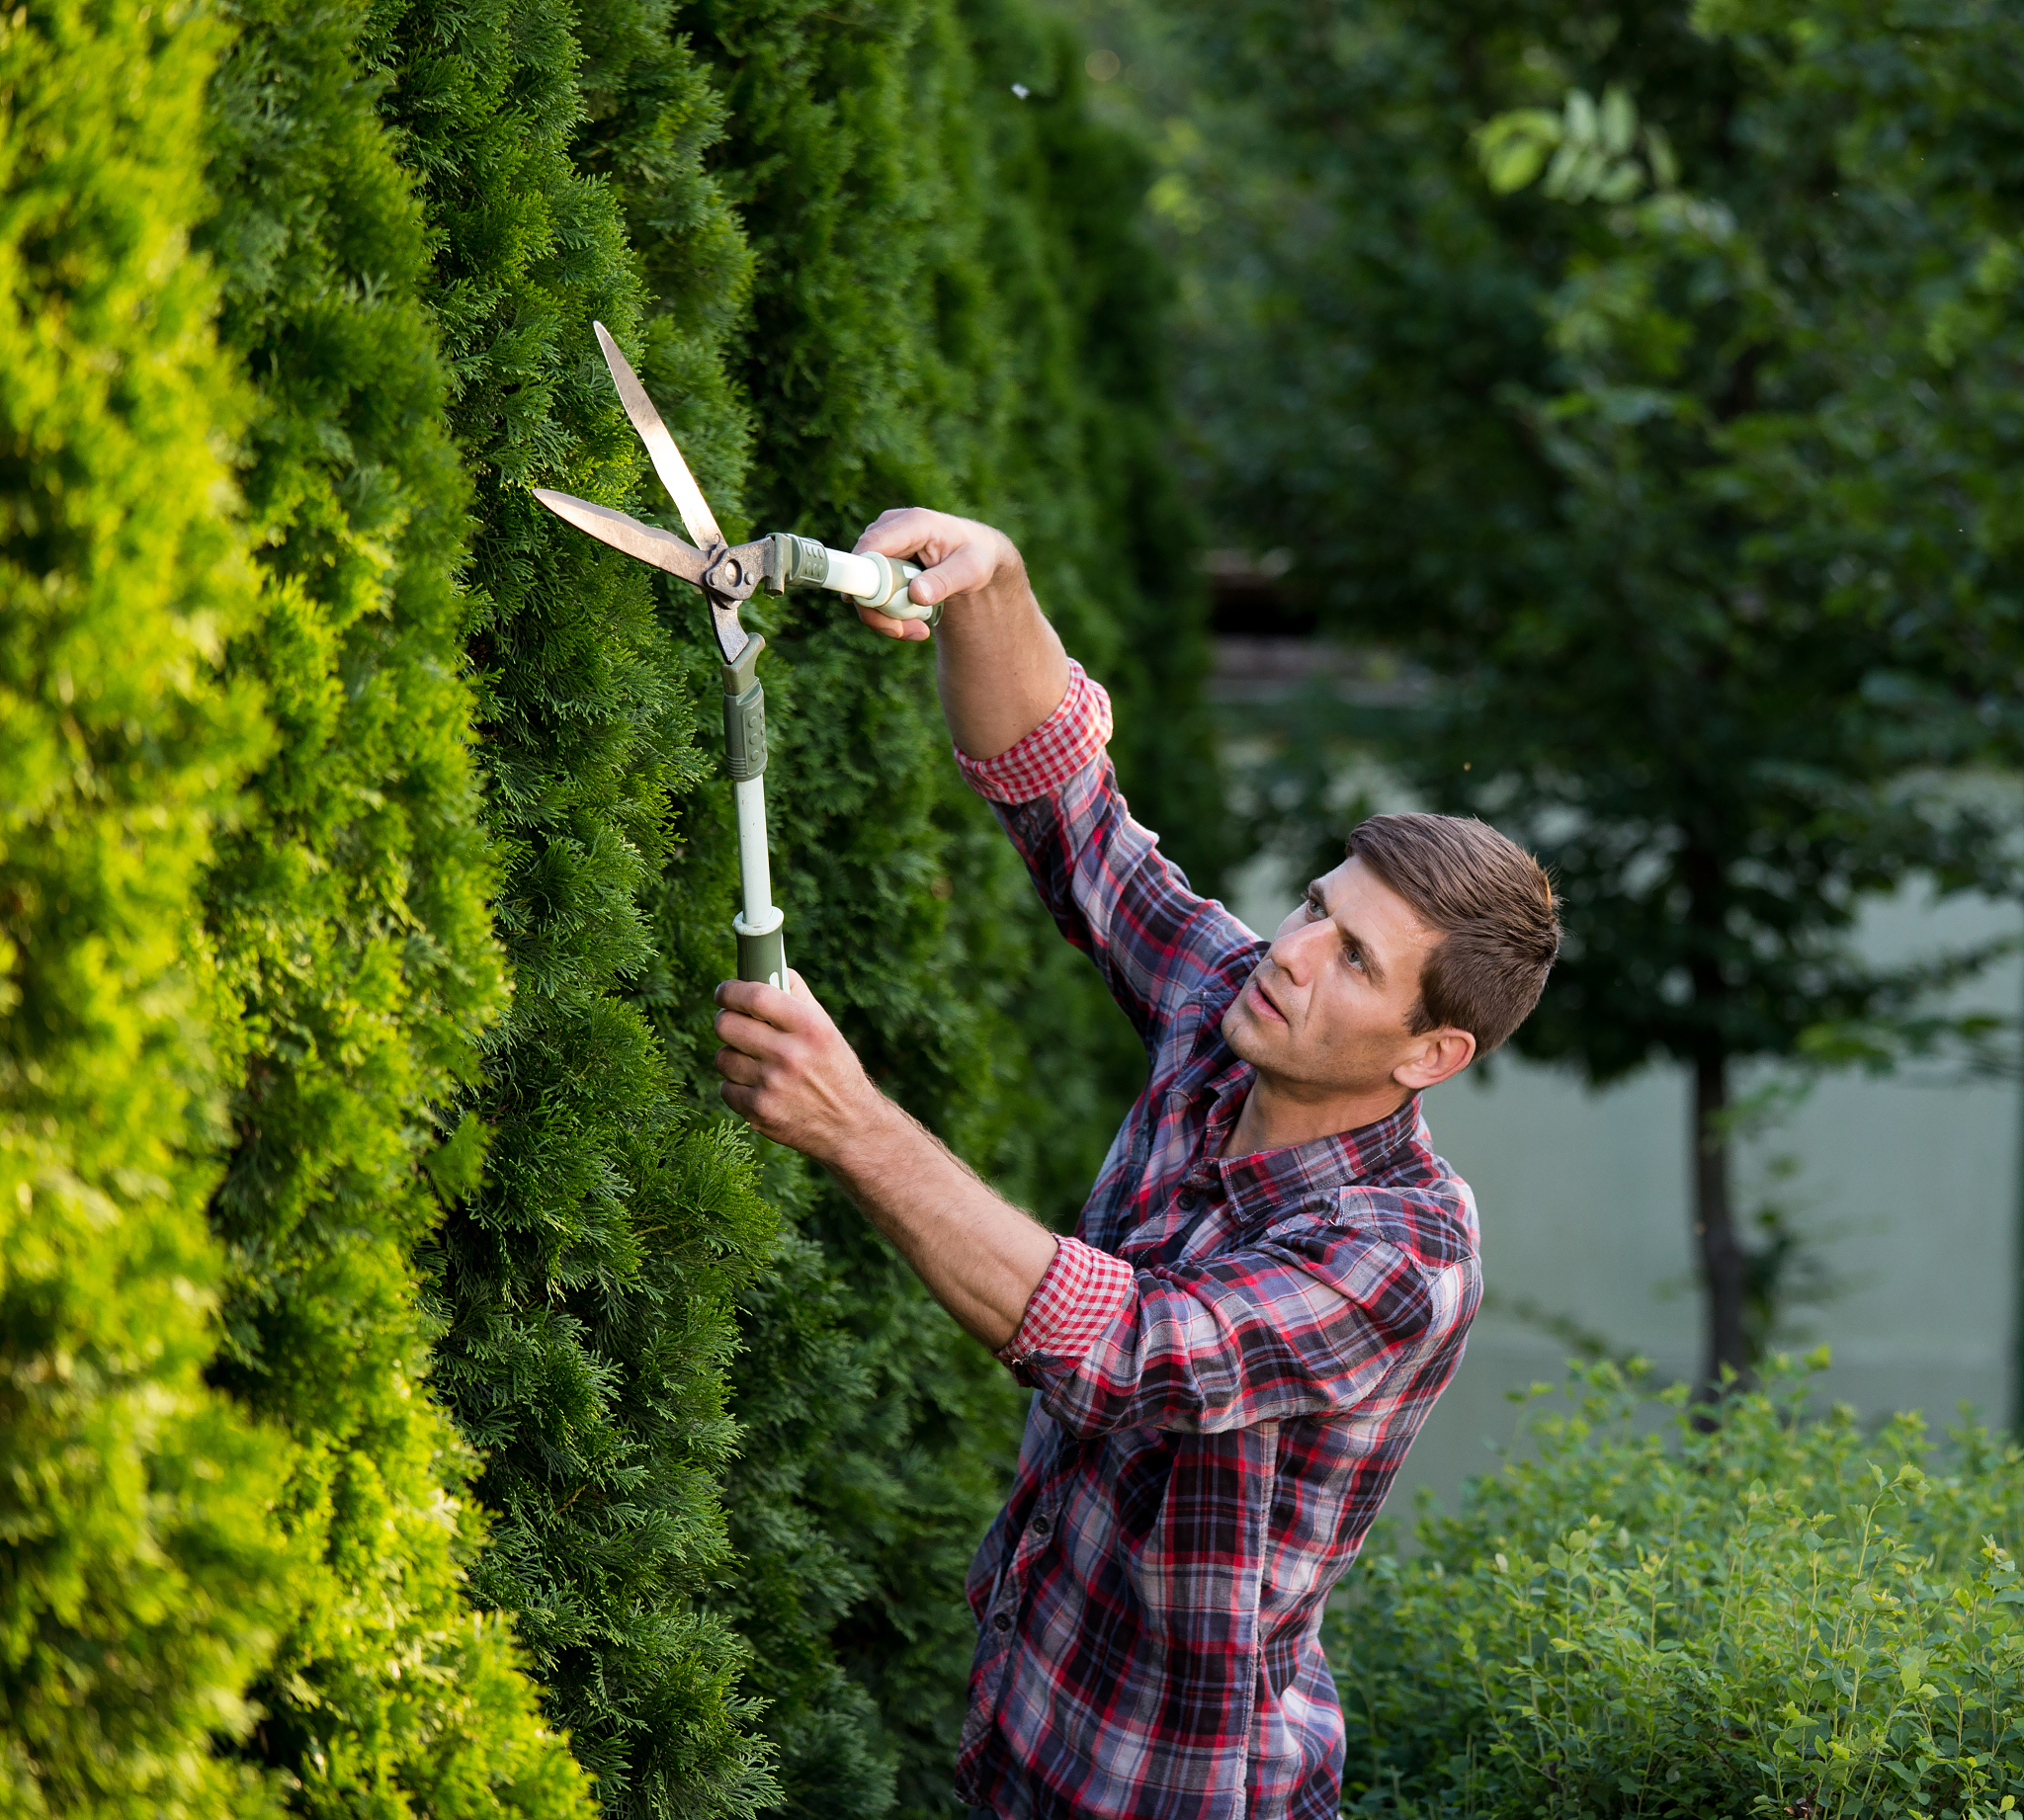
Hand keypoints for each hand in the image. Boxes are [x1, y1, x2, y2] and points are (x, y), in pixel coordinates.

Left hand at [713, 970, 887, 1162]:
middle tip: (734, 1023)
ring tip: (753, 1061)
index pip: (755, 996)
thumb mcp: (826, 1029)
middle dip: (726, 1020)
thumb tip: (768, 965)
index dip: (730, 990)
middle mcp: (790, 1055)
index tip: (725, 991)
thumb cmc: (835, 1069)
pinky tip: (758, 1087)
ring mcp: (772, 1086)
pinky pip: (725, 1088)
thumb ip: (797, 996)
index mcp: (810, 1027)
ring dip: (733, 1056)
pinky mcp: (758, 1113)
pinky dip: (737, 1087)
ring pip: (723, 1057)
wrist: (850, 1127)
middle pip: (726, 1025)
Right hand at [850, 507, 1027, 641]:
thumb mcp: (970, 570)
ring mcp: (881, 544)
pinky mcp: (879, 561)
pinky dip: (887, 613)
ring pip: (864, 587)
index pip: (872, 546)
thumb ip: (944, 581)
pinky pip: (871, 592)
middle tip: (909, 632)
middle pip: (862, 572)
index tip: (876, 611)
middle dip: (879, 609)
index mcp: (914, 523)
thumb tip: (916, 594)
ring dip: (885, 617)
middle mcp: (890, 529)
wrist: (976, 555)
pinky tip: (912, 623)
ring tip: (918, 631)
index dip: (862, 577)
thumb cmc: (975, 557)